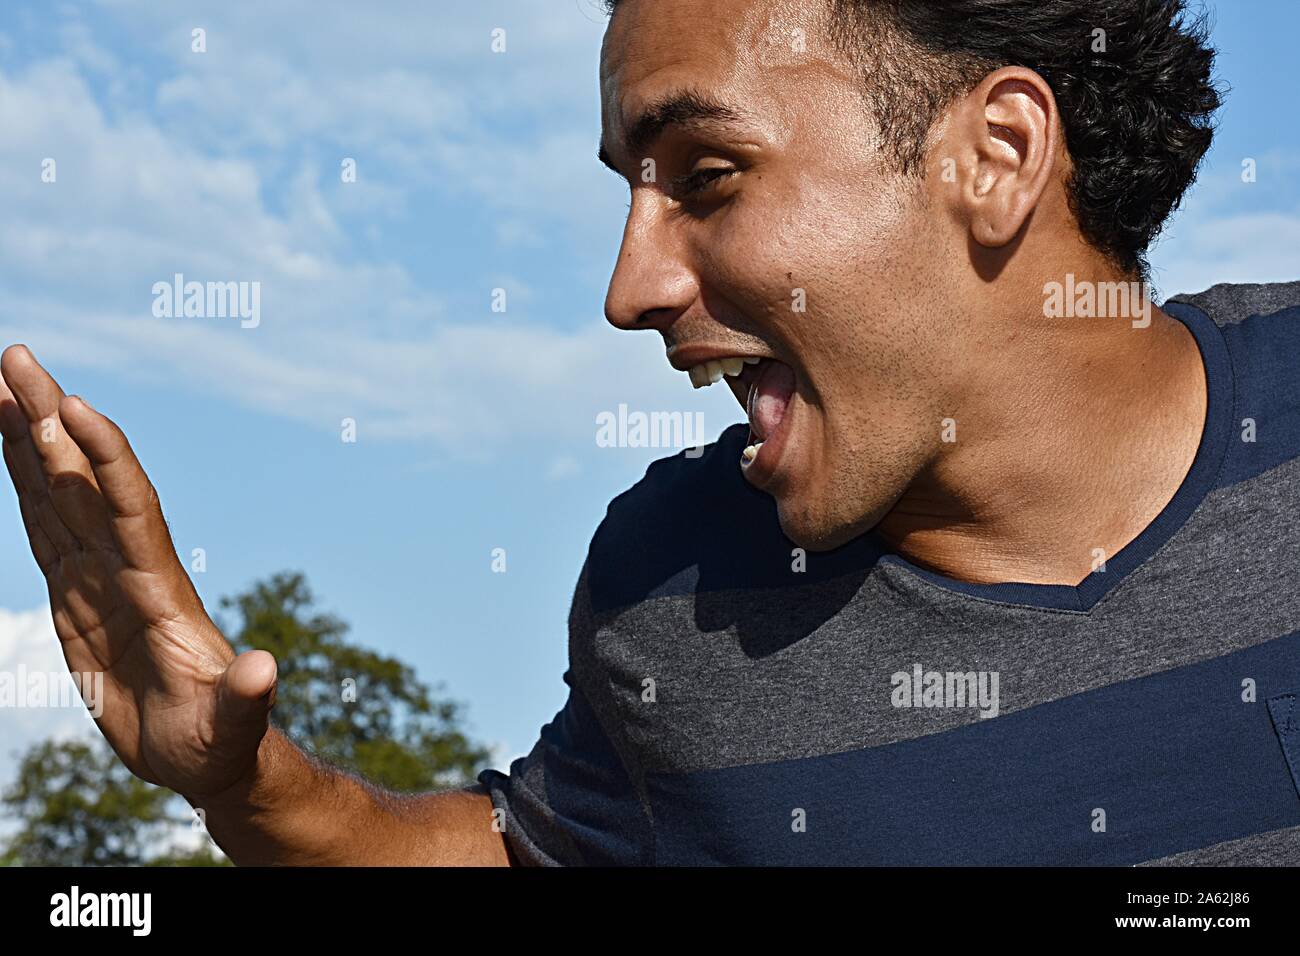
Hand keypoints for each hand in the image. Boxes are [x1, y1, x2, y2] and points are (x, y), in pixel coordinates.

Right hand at [0, 344, 276, 799]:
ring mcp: (100, 576)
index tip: (72, 405)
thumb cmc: (222, 740)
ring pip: (57, 492)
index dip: (105, 460)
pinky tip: (6, 444)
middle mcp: (129, 568)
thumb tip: (264, 671)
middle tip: (16, 355)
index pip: (131, 509)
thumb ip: (245, 699)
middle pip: (84, 481)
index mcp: (161, 590)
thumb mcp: (233, 725)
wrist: (210, 751)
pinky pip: (42, 526)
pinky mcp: (76, 594)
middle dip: (49, 419)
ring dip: (27, 437)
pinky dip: (21, 483)